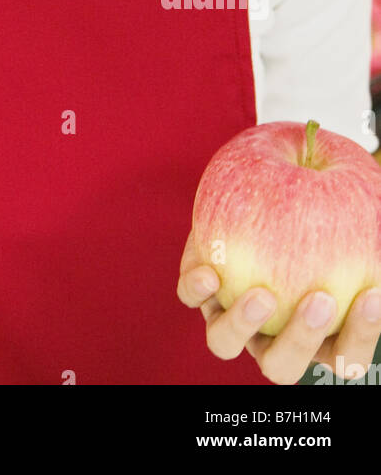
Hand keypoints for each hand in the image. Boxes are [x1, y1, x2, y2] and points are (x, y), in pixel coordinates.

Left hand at [177, 230, 380, 384]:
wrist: (263, 187)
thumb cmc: (323, 211)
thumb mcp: (351, 220)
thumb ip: (373, 236)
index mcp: (316, 336)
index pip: (345, 356)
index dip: (360, 335)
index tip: (371, 295)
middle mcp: (270, 336)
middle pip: (281, 366)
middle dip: (301, 341)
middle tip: (319, 301)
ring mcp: (230, 317)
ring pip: (225, 343)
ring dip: (244, 324)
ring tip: (263, 296)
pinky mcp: (199, 288)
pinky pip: (191, 295)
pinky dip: (198, 288)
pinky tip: (212, 271)